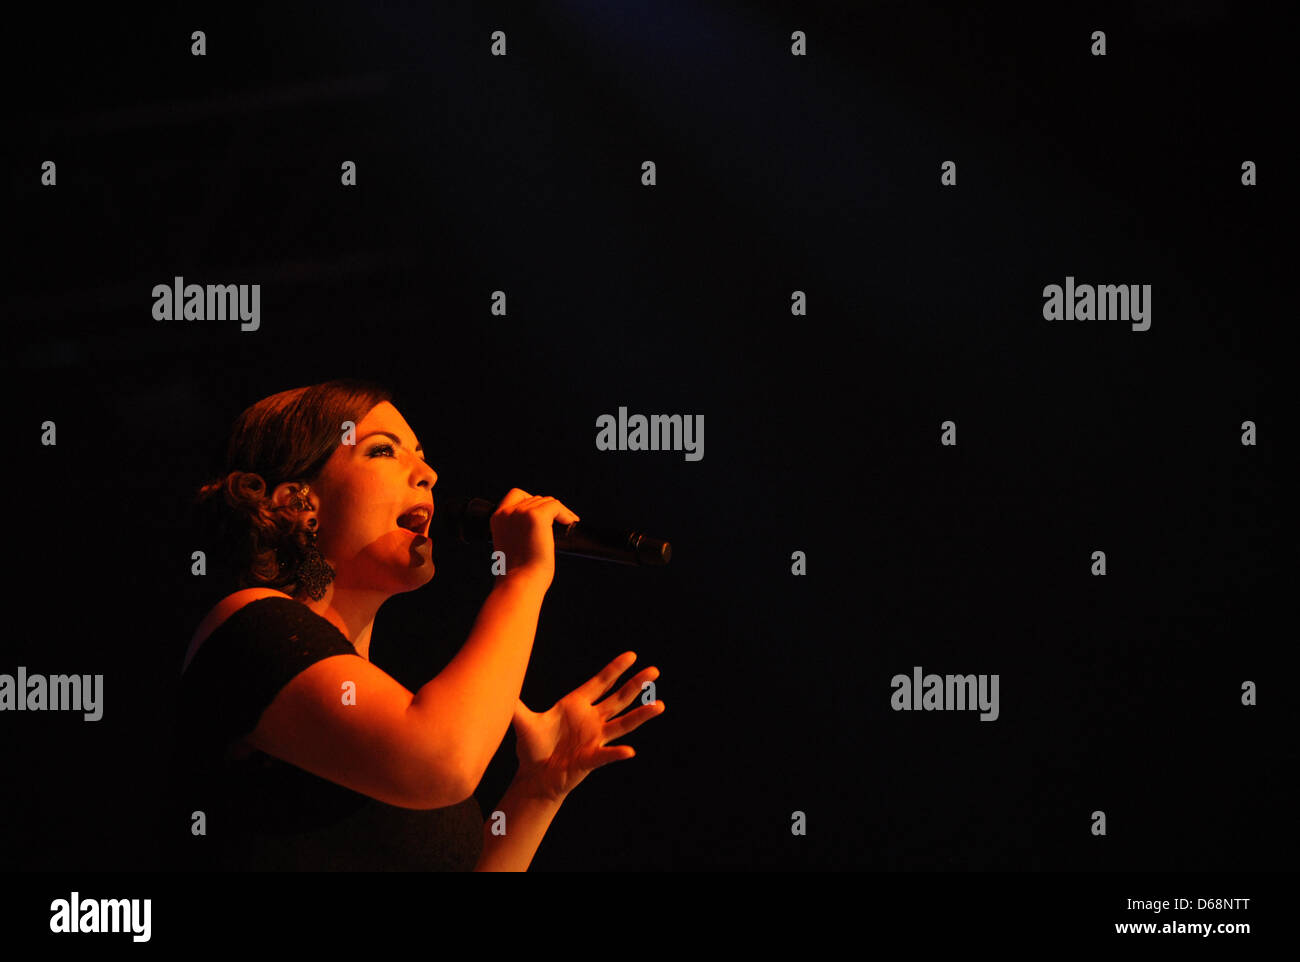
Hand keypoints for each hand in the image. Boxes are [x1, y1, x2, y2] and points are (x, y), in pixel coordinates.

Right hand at [490, 488, 579, 589]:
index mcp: (497, 518)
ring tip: (567, 523)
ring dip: (559, 512)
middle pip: (535, 499)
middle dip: (548, 510)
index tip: (542, 517)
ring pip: (547, 502)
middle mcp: (507, 511)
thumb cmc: (518, 572)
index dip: (531, 502)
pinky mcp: (537, 516)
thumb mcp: (512, 544)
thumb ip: (518, 529)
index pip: (516, 494)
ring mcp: (522, 512)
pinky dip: (565, 513)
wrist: (520, 582)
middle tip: (560, 523)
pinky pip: (556, 506)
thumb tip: (541, 523)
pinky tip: (570, 522)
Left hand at [511, 652, 664, 800]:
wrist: (534, 776)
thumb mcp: (524, 722)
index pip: (601, 682)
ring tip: (659, 706)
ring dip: (641, 715)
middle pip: (619, 698)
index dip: (615, 669)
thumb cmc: (532, 747)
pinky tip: (629, 751)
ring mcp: (594, 738)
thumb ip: (515, 703)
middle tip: (654, 671)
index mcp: (577, 704)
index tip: (632, 655)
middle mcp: (591, 719)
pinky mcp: (591, 758)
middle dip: (636, 685)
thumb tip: (496, 677)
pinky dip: (617, 753)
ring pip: (623, 724)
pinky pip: (606, 755)